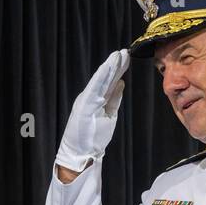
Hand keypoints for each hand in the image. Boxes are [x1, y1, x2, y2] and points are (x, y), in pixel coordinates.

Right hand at [54, 48, 129, 177]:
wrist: (80, 153)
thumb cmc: (93, 137)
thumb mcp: (109, 116)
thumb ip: (114, 99)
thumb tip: (121, 84)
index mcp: (95, 99)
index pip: (109, 82)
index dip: (117, 69)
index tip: (126, 58)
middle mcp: (90, 97)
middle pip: (106, 78)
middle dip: (116, 64)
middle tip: (125, 51)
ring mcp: (87, 100)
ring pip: (101, 80)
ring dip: (110, 66)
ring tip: (119, 54)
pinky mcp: (85, 104)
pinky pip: (95, 87)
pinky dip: (102, 76)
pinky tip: (109, 66)